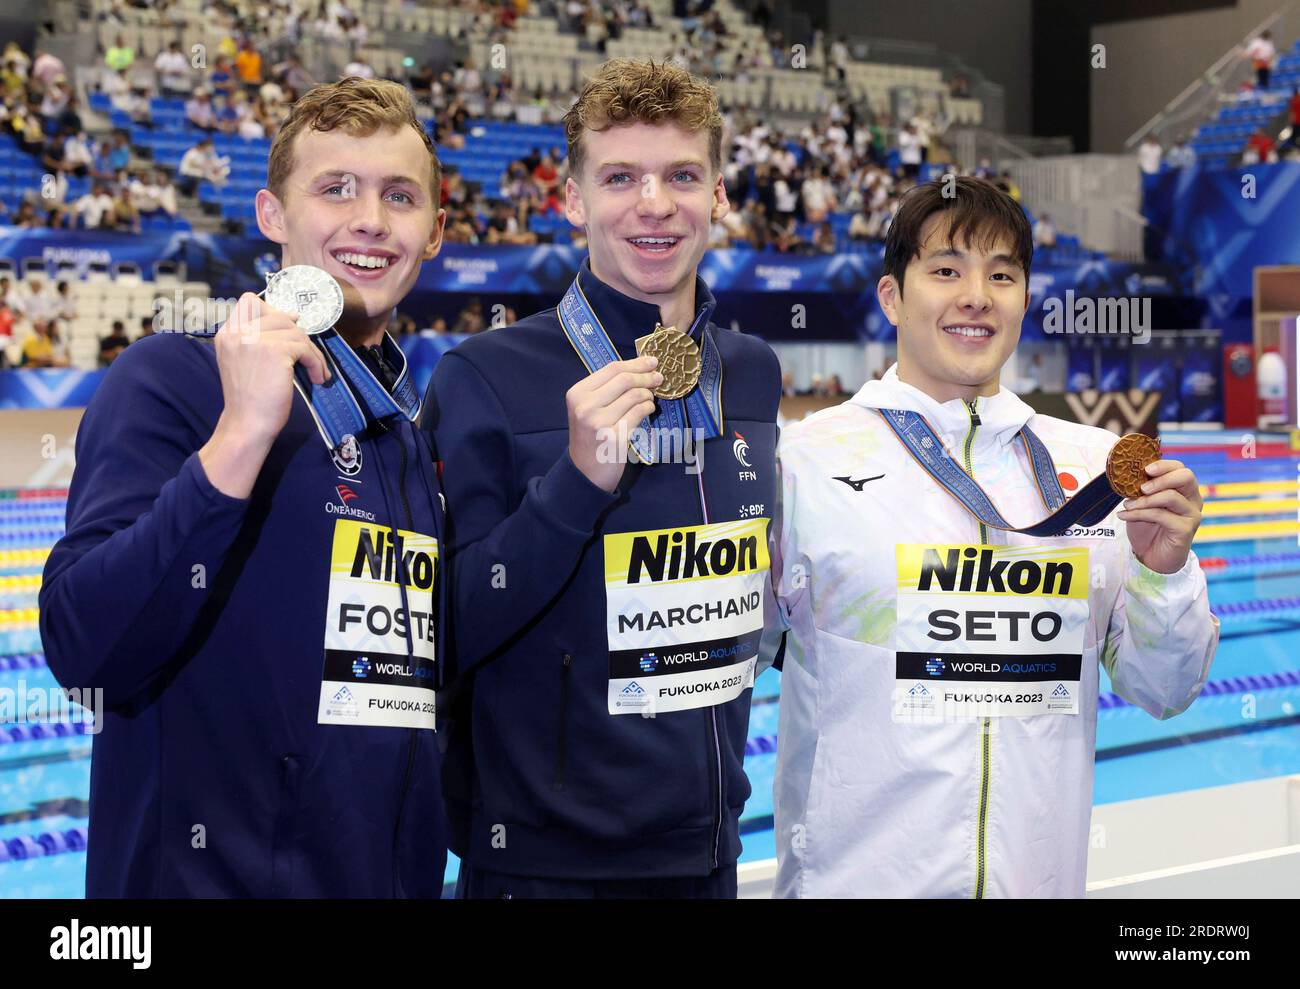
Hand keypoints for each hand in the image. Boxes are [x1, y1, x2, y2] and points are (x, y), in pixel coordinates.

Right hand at [211, 292, 329, 445]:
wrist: (247, 424)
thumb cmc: (250, 398)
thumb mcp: (245, 361)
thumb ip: (260, 337)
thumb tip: (294, 316)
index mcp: (227, 333)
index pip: (250, 301)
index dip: (273, 312)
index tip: (287, 332)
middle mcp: (236, 332)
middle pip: (280, 316)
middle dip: (299, 336)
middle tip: (307, 358)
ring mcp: (253, 340)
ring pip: (295, 332)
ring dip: (311, 352)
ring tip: (315, 371)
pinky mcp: (274, 351)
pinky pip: (305, 348)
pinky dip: (316, 363)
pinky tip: (317, 378)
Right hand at [566, 356, 662, 492]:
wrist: (585, 471)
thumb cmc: (590, 436)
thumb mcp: (587, 408)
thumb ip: (606, 389)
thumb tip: (640, 368)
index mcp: (577, 394)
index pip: (611, 369)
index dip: (635, 363)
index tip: (651, 361)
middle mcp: (585, 406)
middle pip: (624, 380)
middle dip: (646, 376)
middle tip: (658, 378)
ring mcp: (599, 423)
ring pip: (634, 396)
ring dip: (648, 394)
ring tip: (650, 398)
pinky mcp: (614, 437)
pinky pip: (638, 414)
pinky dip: (648, 408)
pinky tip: (648, 409)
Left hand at [1116, 459, 1202, 574]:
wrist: (1152, 556)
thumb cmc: (1148, 527)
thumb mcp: (1142, 504)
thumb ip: (1141, 490)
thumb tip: (1128, 475)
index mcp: (1184, 489)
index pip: (1180, 468)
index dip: (1164, 465)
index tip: (1145, 469)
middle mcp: (1192, 499)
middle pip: (1185, 477)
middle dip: (1160, 479)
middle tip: (1141, 488)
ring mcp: (1192, 514)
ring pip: (1171, 496)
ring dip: (1145, 500)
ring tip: (1127, 505)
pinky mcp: (1186, 529)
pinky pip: (1161, 515)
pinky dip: (1139, 514)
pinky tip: (1124, 516)